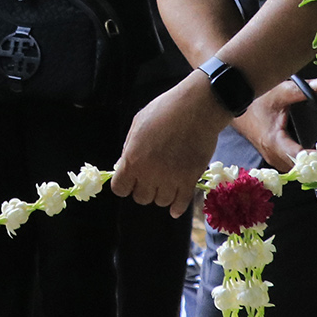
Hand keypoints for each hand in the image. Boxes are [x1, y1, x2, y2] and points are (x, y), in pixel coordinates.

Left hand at [111, 73, 231, 216]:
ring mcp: (171, 179)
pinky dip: (177, 208)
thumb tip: (124, 165)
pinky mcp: (190, 180)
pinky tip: (175, 209)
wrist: (196, 108)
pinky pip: (182, 203)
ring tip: (165, 184)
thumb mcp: (137, 124)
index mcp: (133, 159)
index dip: (124, 185)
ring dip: (161, 194)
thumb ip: (129, 148)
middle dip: (143, 189)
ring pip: (161, 202)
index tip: (130, 179)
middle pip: (141, 198)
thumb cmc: (164, 110)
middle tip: (149, 179)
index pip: (120, 188)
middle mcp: (150, 173)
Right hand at [235, 78, 308, 171]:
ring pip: (292, 170)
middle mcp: (272, 153)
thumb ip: (299, 90)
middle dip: (315, 165)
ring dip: (307, 166)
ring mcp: (270, 156)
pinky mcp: (271, 155)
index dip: (315, 159)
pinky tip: (311, 156)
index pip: (298, 157)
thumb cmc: (256, 100)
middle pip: (297, 169)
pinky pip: (287, 166)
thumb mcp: (278, 92)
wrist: (232, 106)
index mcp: (274, 140)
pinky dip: (299, 164)